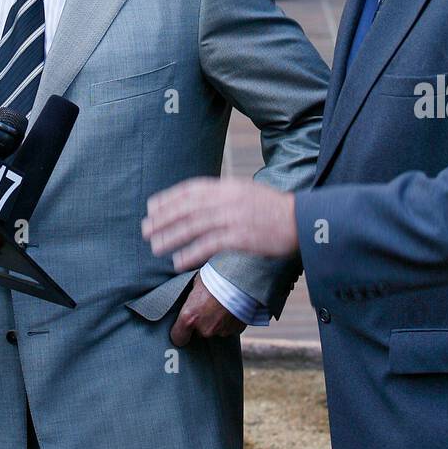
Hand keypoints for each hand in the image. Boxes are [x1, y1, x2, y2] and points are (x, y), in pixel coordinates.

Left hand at [143, 178, 298, 269]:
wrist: (302, 220)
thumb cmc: (275, 210)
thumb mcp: (248, 193)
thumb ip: (225, 196)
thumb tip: (203, 204)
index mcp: (228, 186)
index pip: (191, 189)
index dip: (169, 198)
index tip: (152, 207)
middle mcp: (227, 198)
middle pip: (187, 207)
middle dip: (163, 218)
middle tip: (145, 229)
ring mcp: (234, 217)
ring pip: (194, 226)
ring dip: (171, 237)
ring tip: (155, 247)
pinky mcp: (241, 236)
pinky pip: (209, 245)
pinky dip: (191, 253)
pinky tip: (178, 262)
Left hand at [169, 272, 245, 346]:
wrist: (242, 275)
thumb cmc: (216, 274)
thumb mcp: (196, 282)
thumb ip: (190, 298)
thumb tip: (188, 299)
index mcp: (190, 316)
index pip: (178, 338)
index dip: (179, 333)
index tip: (182, 327)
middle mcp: (205, 328)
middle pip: (199, 331)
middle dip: (202, 320)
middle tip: (207, 304)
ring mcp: (222, 331)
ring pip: (215, 329)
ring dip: (217, 320)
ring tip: (221, 302)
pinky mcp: (237, 330)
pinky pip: (229, 327)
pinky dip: (229, 320)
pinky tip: (231, 306)